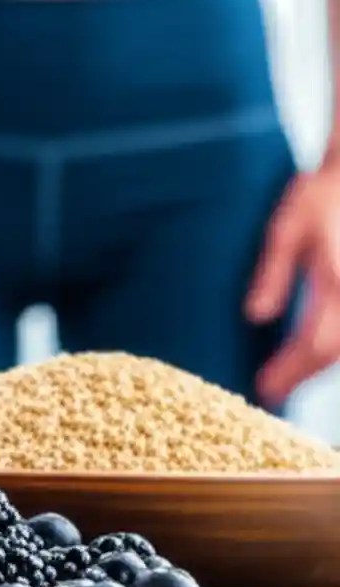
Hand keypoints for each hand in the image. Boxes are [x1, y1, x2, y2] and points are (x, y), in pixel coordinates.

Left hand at [246, 162, 339, 403]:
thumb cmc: (320, 195)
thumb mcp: (286, 230)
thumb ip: (273, 274)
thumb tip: (255, 316)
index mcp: (336, 281)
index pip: (315, 342)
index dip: (291, 372)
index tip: (263, 388)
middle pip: (334, 351)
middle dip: (303, 375)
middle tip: (272, 391)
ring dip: (320, 365)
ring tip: (287, 378)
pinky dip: (331, 346)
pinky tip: (313, 351)